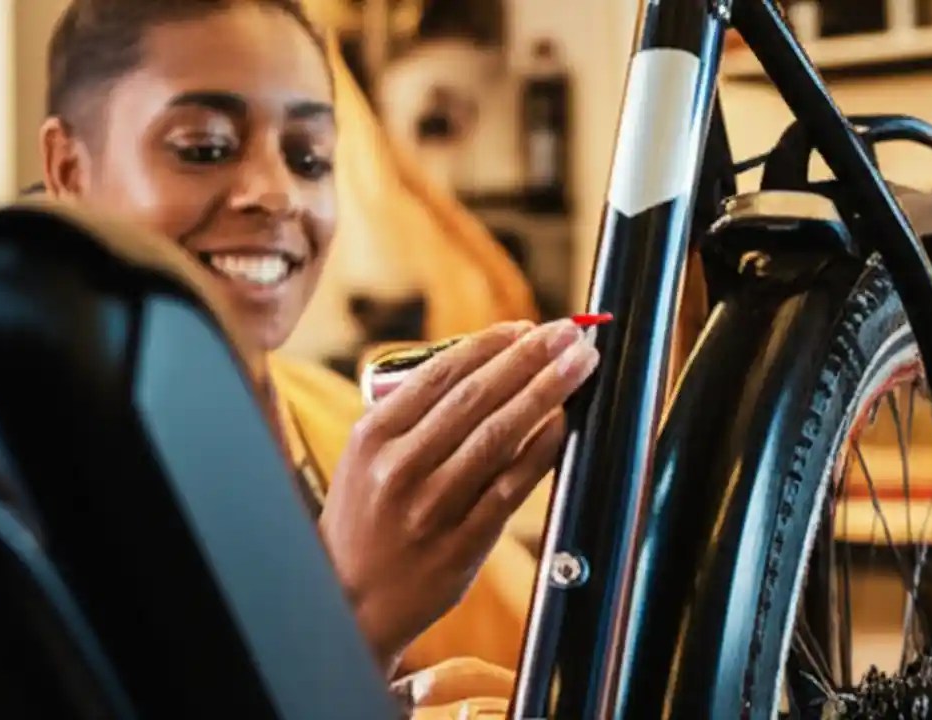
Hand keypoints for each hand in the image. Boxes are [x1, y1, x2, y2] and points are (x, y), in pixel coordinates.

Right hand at [320, 319, 599, 671]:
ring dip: (546, 392)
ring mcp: (432, 509)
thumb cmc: (367, 517)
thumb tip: (491, 362)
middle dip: (529, 358)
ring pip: (499, 436)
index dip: (490, 345)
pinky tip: (562, 423)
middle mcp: (400, 469)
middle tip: (569, 332)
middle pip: (476, 398)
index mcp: (372, 437)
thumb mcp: (366, 458)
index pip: (440, 374)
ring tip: (579, 364)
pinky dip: (541, 450)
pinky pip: (511, 488)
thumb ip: (414, 413)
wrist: (353, 601)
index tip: (526, 327)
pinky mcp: (462, 545)